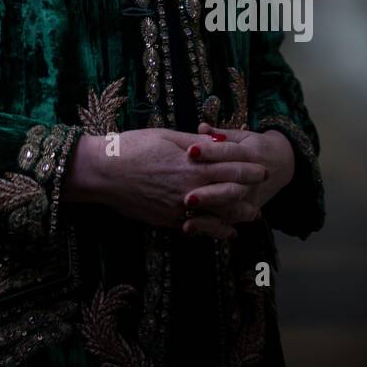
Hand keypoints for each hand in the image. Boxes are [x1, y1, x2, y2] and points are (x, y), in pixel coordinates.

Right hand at [85, 128, 268, 231]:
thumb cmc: (132, 147)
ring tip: (252, 215)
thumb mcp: (165, 136)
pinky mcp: (167, 220)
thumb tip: (218, 141)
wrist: (103, 173)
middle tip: (262, 194)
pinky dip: (214, 229)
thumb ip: (195, 142)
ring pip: (217, 216)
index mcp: (192, 166)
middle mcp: (190, 190)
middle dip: (248, 194)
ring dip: (237, 216)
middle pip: (229, 196)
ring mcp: (179, 209)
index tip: (262, 169)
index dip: (248, 169)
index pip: (230, 168)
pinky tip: (224, 230)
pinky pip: (197, 227)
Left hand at [179, 122, 295, 240]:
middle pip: (231, 187)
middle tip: (187, 196)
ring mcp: (250, 198)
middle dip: (209, 192)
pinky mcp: (246, 212)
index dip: (210, 152)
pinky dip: (209, 227)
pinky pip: (227, 222)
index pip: (229, 153)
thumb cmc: (254, 146)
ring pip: (230, 208)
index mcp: (250, 154)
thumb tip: (201, 126)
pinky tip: (189, 227)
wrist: (282, 164)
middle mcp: (252, 179)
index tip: (190, 151)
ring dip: (208, 212)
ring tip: (186, 211)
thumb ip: (220, 134)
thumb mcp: (241, 136)